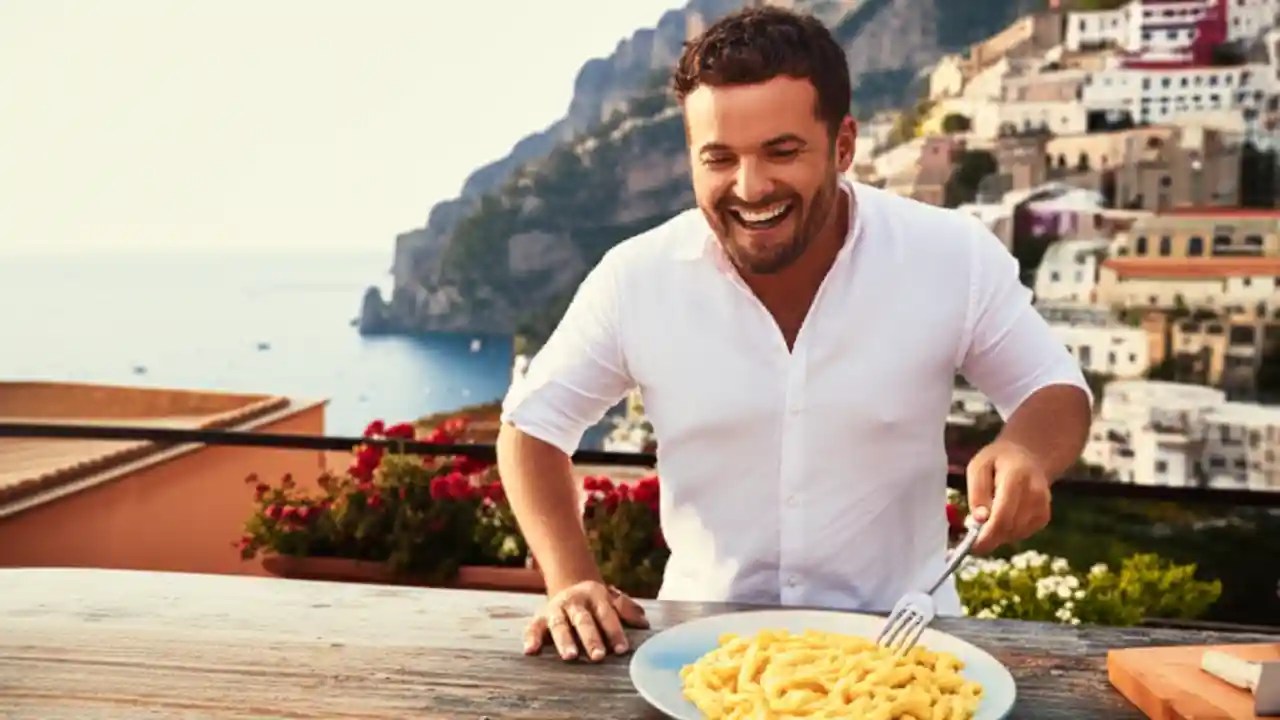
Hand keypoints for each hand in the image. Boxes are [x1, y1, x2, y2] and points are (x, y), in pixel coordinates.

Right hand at [524, 580, 648, 661]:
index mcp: (595, 595)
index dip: (614, 632)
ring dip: (564, 640)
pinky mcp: (540, 616)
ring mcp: (556, 608)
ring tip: (570, 656)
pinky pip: (533, 627)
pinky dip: (531, 637)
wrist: (568, 583)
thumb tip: (644, 623)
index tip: (622, 649)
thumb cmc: (595, 601)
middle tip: (598, 656)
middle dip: (591, 638)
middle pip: (583, 620)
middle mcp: (574, 601)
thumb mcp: (611, 598)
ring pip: (559, 624)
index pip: (607, 614)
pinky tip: (530, 650)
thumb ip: (626, 609)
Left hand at [965, 438, 1052, 554]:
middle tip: (973, 531)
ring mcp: (1042, 506)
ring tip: (990, 512)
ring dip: (998, 532)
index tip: (971, 546)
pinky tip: (1004, 513)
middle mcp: (1034, 493)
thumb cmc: (997, 461)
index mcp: (1016, 477)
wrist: (1028, 456)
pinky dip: (1008, 531)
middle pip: (1009, 528)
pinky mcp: (1044, 516)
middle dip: (989, 536)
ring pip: (1015, 534)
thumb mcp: (978, 467)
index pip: (1002, 516)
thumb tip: (979, 520)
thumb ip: (977, 492)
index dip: (986, 536)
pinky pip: (1021, 533)